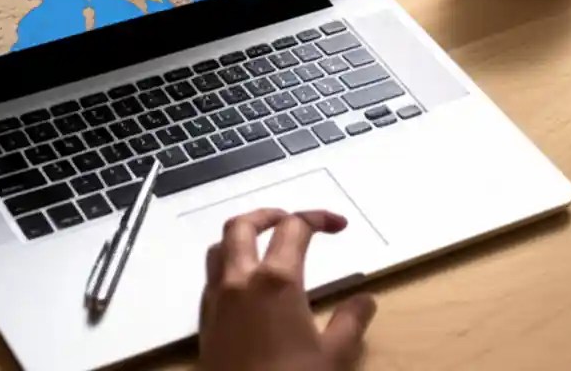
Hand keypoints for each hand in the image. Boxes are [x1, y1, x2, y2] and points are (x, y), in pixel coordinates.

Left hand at [199, 208, 377, 370]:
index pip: (295, 228)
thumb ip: (351, 322)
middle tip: (292, 221)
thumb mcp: (333, 357)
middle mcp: (240, 280)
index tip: (339, 226)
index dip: (318, 218)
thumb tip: (366, 300)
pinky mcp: (204, 319)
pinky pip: (212, 277)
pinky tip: (247, 285)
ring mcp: (217, 299)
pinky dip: (229, 266)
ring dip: (241, 237)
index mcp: (276, 280)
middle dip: (269, 215)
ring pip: (219, 247)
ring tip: (264, 245)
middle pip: (243, 225)